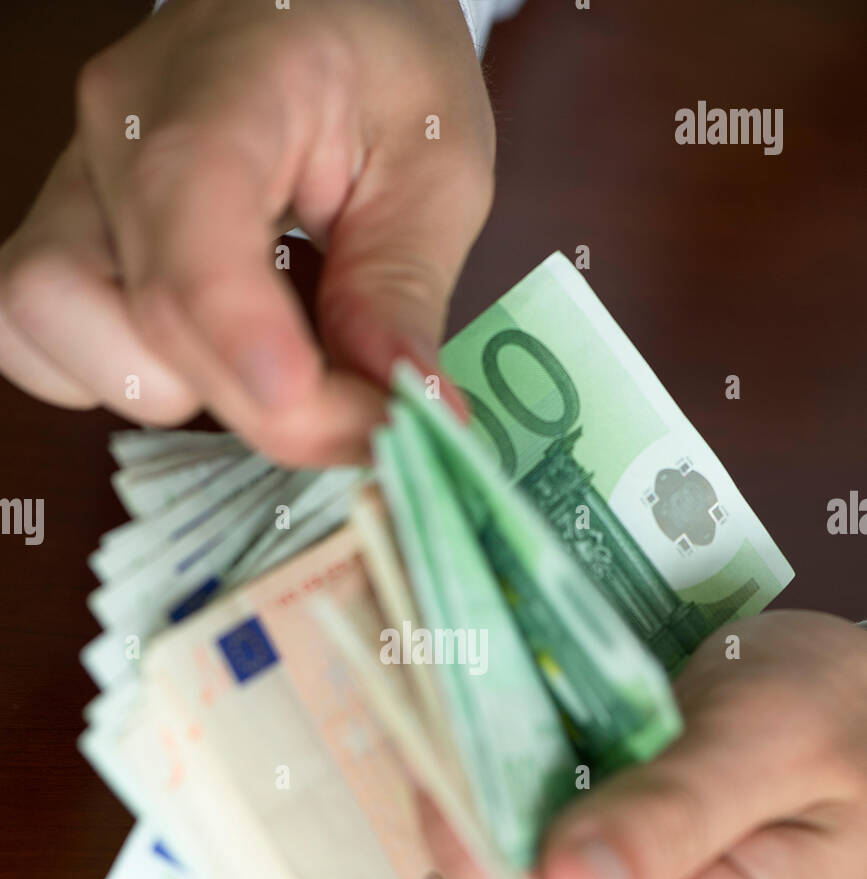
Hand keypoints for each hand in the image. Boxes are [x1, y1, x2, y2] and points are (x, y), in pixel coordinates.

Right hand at [0, 0, 492, 461]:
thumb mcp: (439, 162)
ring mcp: (77, 180)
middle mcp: (119, 131)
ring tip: (266, 370)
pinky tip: (198, 359)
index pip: (187, 221)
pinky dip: (108, 377)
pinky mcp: (66, 228)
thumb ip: (405, 289)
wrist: (320, 1)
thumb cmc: (382, 60)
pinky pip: (31, 331)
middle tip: (357, 417)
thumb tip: (407, 413)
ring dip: (164, 388)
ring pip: (45, 323)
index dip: (245, 344)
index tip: (338, 419)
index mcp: (226, 87)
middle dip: (253, 402)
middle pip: (131, 310)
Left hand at [422, 611, 866, 878]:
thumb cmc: (840, 718)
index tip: (440, 775)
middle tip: (441, 728)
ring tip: (470, 729)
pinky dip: (511, 820)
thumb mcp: (772, 742)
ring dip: (487, 825)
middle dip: (479, 842)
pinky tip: (502, 757)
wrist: (866, 715)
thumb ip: (676, 817)